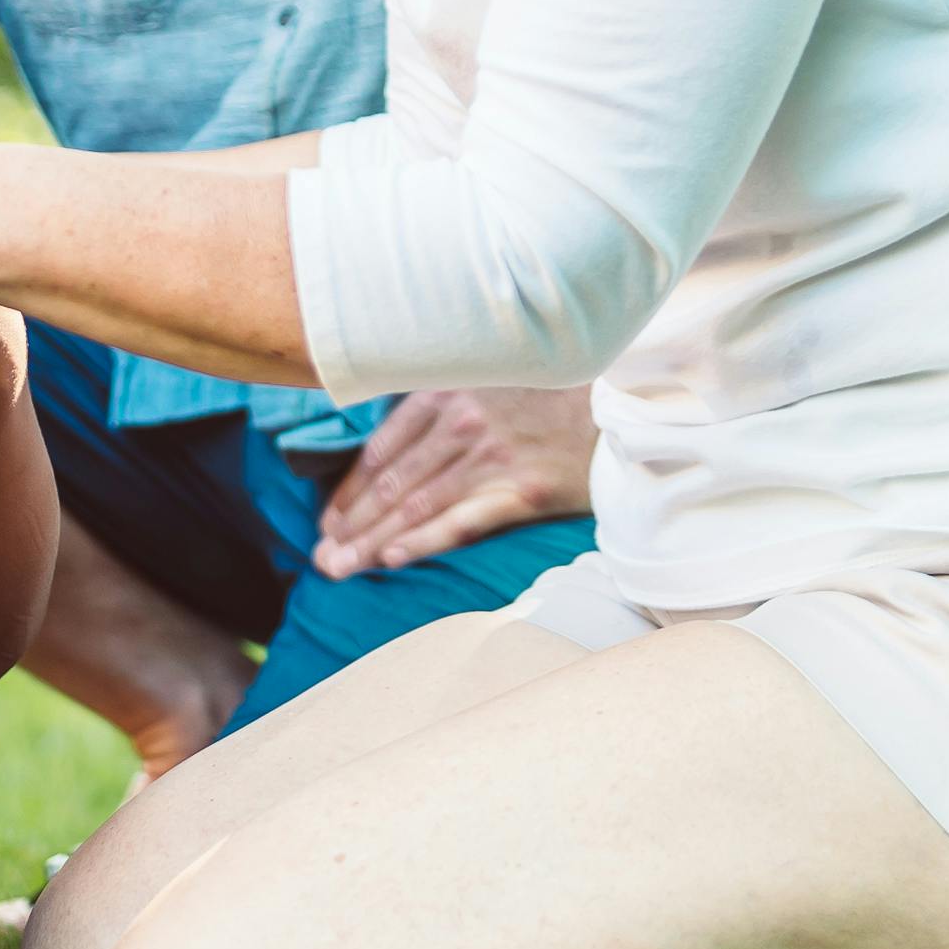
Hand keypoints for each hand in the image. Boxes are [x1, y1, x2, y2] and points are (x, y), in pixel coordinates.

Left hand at [309, 384, 595, 576]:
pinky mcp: (524, 492)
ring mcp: (492, 459)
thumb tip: (397, 450)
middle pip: (392, 483)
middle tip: (322, 557)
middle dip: (351, 524)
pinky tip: (393, 560)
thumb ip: (444, 407)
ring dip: (373, 541)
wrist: (626, 404)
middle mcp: (463, 425)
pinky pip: (464, 521)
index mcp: (448, 394)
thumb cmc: (556, 394)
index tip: (328, 520)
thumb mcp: (490, 381)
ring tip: (341, 568)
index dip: (350, 490)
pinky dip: (425, 541)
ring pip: (417, 506)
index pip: (382, 451)